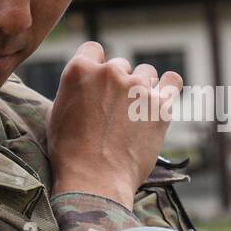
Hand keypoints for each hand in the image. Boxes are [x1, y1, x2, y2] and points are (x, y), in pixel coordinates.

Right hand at [48, 42, 182, 208]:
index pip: (94, 50)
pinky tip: (164, 96)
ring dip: (142, 87)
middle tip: (115, 110)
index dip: (97, 66)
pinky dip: (169, 86)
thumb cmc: (70, 153)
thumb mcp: (57, 113)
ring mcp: (138, 87)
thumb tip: (83, 84)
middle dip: (118, 83)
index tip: (99, 83)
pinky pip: (173, 81)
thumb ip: (73, 90)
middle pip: (120, 65)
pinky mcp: (161, 106)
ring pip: (145, 73)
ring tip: (135, 112)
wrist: (95, 180)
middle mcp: (110, 72)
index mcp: (80, 70)